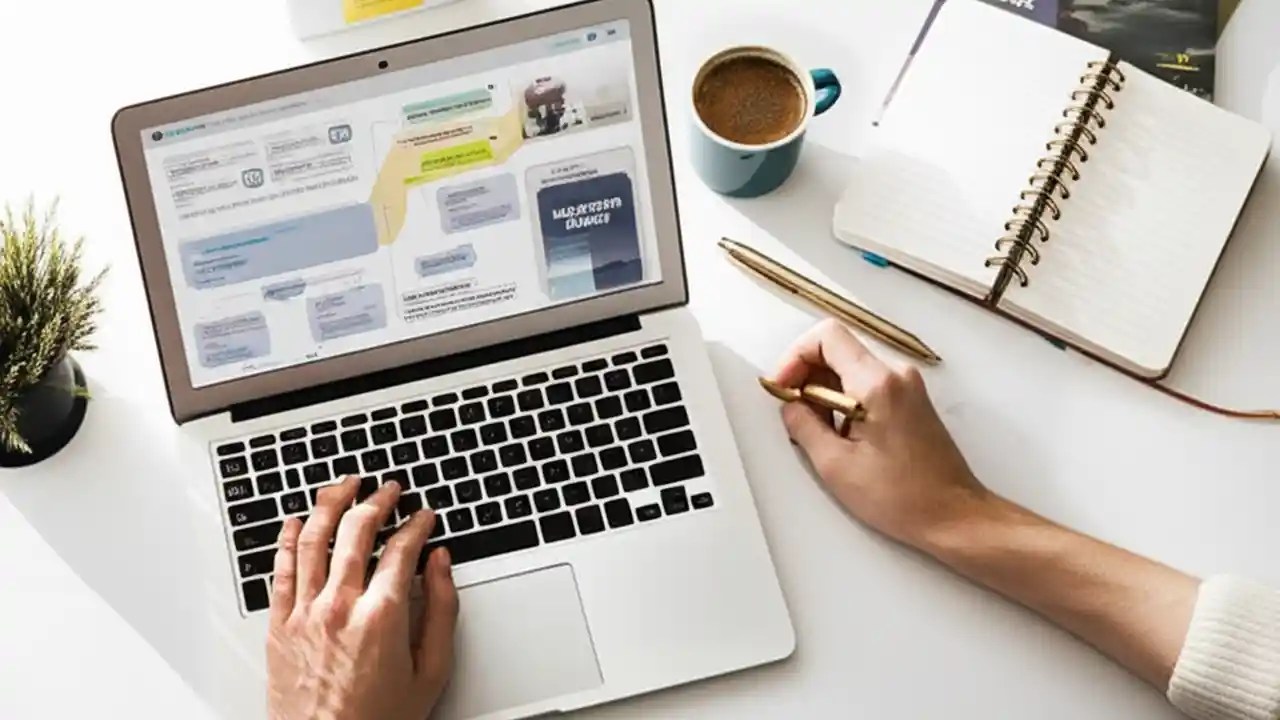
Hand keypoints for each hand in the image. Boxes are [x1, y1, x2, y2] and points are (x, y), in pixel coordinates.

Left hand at [267, 477, 458, 719]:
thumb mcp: (431, 672)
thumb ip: (442, 611)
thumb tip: (441, 565)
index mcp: (382, 617)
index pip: (401, 549)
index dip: (416, 524)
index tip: (423, 516)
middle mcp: (339, 607)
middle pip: (356, 531)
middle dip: (376, 501)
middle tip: (387, 489)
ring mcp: (304, 614)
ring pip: (313, 539)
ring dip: (331, 504)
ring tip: (344, 486)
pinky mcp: (279, 626)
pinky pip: (280, 569)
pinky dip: (288, 538)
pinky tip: (297, 521)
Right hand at [774, 320, 994, 548]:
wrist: (953, 515)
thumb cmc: (900, 497)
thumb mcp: (835, 465)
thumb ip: (804, 425)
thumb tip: (790, 405)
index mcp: (877, 383)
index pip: (827, 336)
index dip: (795, 357)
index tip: (784, 388)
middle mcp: (896, 374)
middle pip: (838, 350)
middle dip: (808, 377)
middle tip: (797, 416)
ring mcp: (907, 385)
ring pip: (851, 368)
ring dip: (826, 392)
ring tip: (822, 434)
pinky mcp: (911, 400)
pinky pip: (868, 384)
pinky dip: (846, 400)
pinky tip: (843, 436)